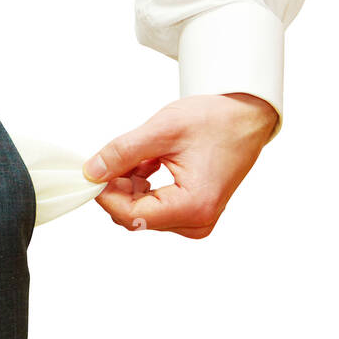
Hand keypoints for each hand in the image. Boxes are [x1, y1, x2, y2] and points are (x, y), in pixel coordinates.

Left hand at [82, 94, 277, 238]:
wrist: (246, 117)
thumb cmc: (217, 120)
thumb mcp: (162, 130)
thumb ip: (122, 153)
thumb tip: (92, 172)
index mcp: (194, 206)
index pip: (131, 215)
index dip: (106, 194)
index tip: (95, 171)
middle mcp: (198, 221)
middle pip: (134, 216)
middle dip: (118, 187)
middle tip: (119, 156)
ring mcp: (196, 220)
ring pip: (140, 212)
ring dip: (130, 185)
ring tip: (142, 155)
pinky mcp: (193, 213)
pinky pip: (153, 208)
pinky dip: (141, 186)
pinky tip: (149, 163)